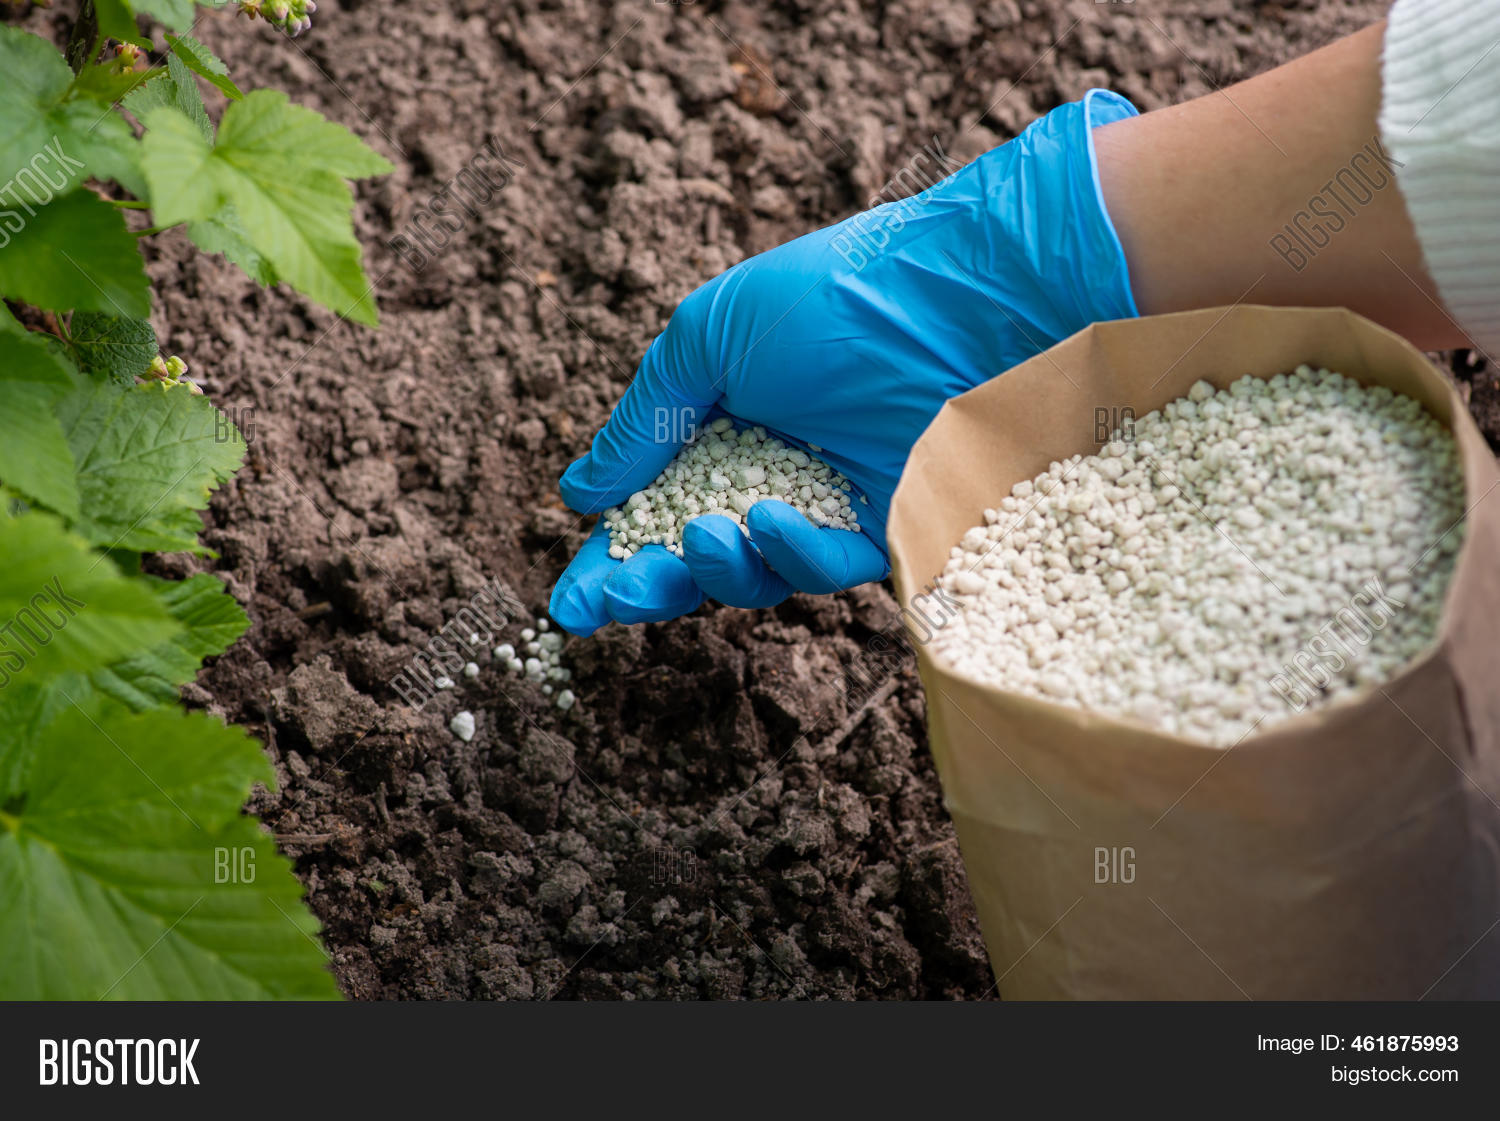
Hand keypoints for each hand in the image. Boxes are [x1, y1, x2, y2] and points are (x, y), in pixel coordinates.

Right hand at [550, 91, 1140, 634]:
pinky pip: (828, 569)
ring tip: (703, 537)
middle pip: (698, 554)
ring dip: (716, 569)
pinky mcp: (889, 528)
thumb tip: (581, 492)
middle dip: (648, 585)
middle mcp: (775, 467)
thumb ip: (645, 419)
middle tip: (609, 598)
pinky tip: (770, 521)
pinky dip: (792, 555)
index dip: (612, 556)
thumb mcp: (708, 336)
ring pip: (757, 577)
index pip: (655, 501)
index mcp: (726, 420)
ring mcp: (832, 501)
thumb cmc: (831, 298)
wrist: (957, 297)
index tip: (569, 599)